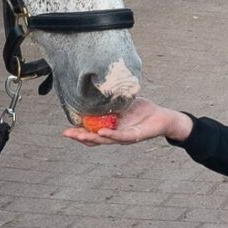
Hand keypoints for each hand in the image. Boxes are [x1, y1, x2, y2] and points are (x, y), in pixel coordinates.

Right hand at [61, 96, 190, 146]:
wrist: (162, 116)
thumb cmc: (142, 110)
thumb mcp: (122, 102)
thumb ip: (111, 98)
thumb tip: (97, 87)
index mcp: (110, 127)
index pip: (91, 132)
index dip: (79, 132)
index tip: (66, 130)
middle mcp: (114, 135)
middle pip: (94, 139)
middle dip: (79, 136)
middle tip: (65, 134)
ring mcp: (123, 137)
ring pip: (104, 140)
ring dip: (91, 138)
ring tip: (78, 135)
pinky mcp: (134, 136)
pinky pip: (120, 136)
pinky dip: (110, 135)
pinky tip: (101, 132)